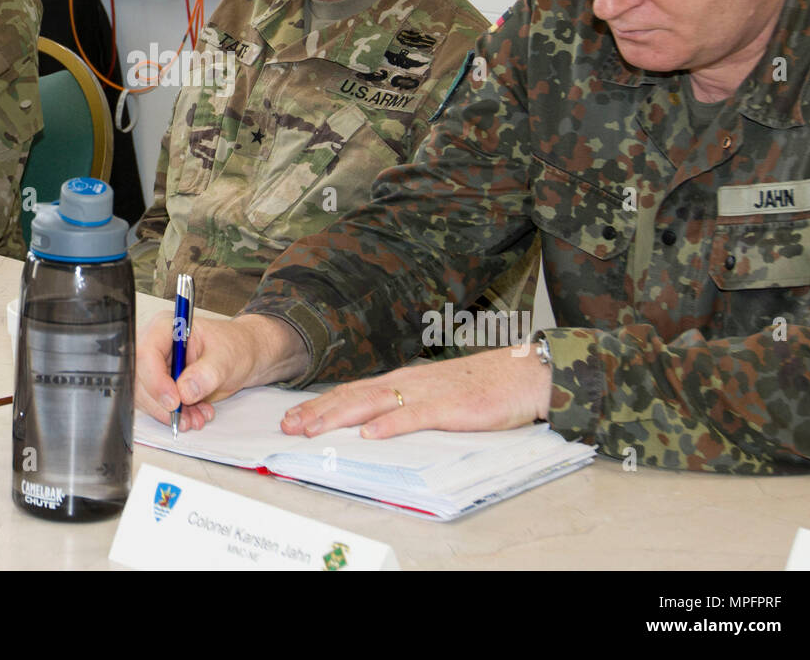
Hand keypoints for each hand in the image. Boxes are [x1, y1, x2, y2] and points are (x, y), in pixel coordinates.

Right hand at [135, 311, 308, 432]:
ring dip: (169, 413)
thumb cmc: (236, 346)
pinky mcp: (163, 385)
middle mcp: (158, 346)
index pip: (147, 353)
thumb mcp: (227, 357)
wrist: (245, 356)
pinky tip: (195, 415)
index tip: (174, 400)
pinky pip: (158, 405)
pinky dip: (175, 416)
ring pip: (146, 396)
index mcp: (168, 327)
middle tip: (185, 417)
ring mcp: (159, 366)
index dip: (155, 380)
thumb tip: (185, 390)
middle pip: (141, 378)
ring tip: (196, 418)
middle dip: (161, 403)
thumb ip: (207, 372)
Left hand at [280, 346, 552, 439]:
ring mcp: (427, 394)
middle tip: (288, 424)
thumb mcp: (435, 394)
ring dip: (340, 416)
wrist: (521, 374)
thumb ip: (406, 405)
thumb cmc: (481, 386)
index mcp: (403, 381)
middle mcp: (408, 383)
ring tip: (313, 428)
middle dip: (318, 411)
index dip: (321, 404)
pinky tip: (370, 433)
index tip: (293, 416)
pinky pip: (415, 417)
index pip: (353, 392)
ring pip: (374, 404)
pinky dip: (390, 425)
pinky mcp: (450, 407)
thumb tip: (375, 422)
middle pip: (354, 396)